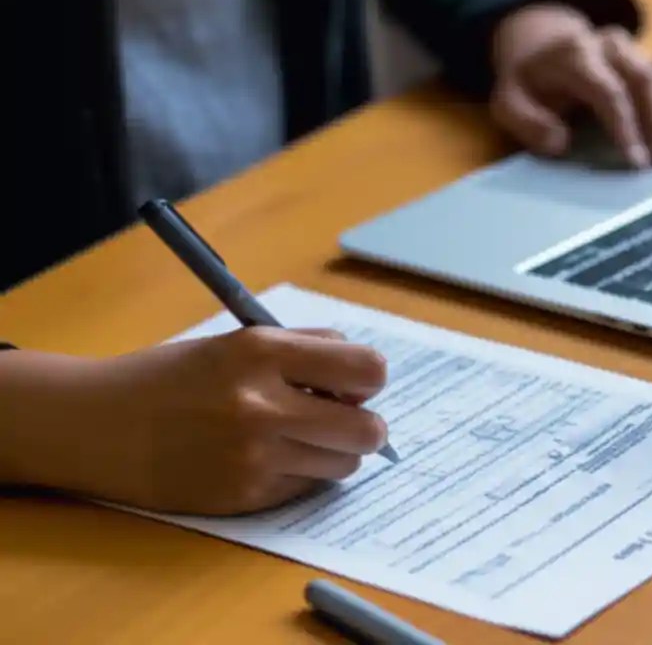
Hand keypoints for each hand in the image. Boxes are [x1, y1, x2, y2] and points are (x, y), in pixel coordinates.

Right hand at [0, 328, 387, 515]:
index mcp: (262, 352)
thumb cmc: (174, 378)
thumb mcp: (238, 342)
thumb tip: (364, 377)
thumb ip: (305, 350)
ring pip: (344, 464)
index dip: (367, 379)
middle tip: (339, 419)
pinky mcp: (245, 495)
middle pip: (368, 429)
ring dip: (333, 452)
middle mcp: (262, 405)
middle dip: (363, 425)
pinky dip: (298, 474)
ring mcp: (254, 456)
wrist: (98, 426)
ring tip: (296, 437)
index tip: (353, 384)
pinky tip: (262, 459)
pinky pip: (306, 487)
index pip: (366, 369)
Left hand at [491, 3, 651, 167]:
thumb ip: (526, 122)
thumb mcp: (508, 102)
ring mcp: (636, 50)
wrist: (543, 49)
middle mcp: (611, 46)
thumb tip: (559, 143)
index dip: (626, 126)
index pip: (608, 89)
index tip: (636, 160)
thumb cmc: (529, 86)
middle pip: (645, 79)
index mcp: (574, 55)